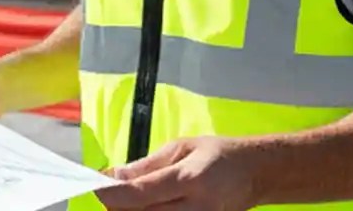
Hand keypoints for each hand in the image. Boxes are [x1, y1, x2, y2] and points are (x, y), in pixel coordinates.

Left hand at [93, 136, 259, 210]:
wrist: (257, 174)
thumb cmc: (219, 154)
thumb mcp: (183, 147)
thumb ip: (148, 165)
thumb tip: (114, 175)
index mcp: (189, 179)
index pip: (140, 194)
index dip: (111, 195)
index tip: (95, 187)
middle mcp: (195, 208)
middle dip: (118, 208)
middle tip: (112, 194)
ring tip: (132, 201)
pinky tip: (147, 208)